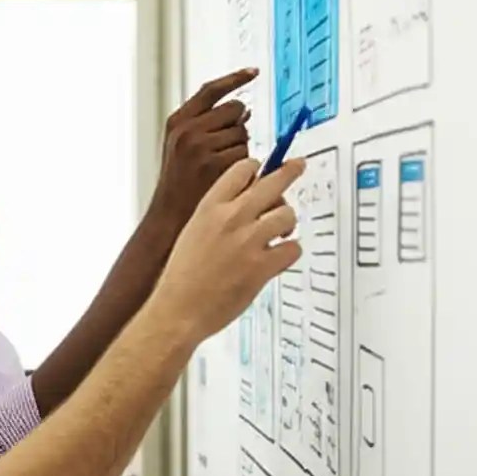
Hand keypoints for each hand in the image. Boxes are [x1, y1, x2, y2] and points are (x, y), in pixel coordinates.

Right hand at [152, 68, 258, 223]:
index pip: (211, 91)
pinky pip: (245, 154)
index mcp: (178, 122)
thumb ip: (205, 125)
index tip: (252, 73)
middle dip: (238, 124)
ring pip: (242, 134)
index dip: (234, 79)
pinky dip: (242, 166)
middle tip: (225, 147)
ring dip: (240, 148)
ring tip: (220, 167)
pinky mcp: (215, 164)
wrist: (170, 216)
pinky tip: (226, 178)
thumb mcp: (181, 146)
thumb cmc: (180, 183)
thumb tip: (244, 111)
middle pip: (234, 110)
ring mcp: (201, 147)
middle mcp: (187, 130)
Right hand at [154, 157, 303, 342]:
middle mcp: (230, 218)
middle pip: (272, 182)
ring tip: (281, 233)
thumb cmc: (182, 277)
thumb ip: (218, 216)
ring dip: (287, 222)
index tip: (264, 168)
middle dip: (289, 172)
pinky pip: (293, 248)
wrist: (178, 309)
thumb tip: (246, 205)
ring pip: (287, 214)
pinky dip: (289, 252)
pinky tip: (278, 258)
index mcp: (209, 208)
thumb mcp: (193, 233)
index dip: (256, 168)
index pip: (241, 170)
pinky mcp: (262, 266)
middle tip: (298, 166)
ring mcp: (248, 241)